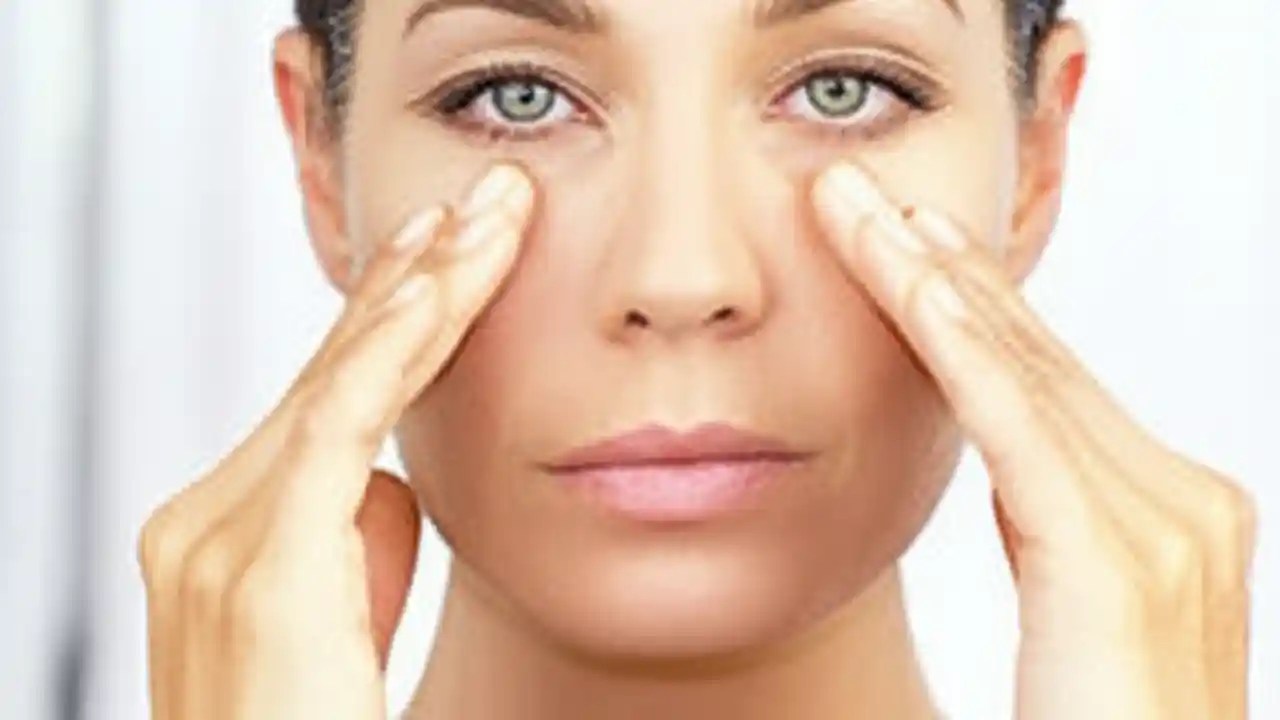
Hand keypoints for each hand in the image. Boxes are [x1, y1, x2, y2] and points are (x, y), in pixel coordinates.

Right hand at [136, 163, 535, 719]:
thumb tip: (385, 478)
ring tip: (490, 216)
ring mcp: (216, 537)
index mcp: (221, 526)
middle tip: (486, 199)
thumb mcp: (341, 617)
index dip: (391, 315)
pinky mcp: (257, 564)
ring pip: (339, 379)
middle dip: (415, 274)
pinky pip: (336, 429)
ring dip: (424, 289)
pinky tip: (445, 286)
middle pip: (329, 368)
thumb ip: (353, 540)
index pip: (321, 393)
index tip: (453, 248)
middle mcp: (203, 518)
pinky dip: (393, 349)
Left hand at [811, 162, 1256, 719]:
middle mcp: (1180, 501)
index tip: (902, 235)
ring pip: (1019, 372)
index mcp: (1164, 510)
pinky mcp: (1119, 564)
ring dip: (927, 278)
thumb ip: (1051, 532)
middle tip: (859, 191)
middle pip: (1032, 356)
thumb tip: (1008, 478)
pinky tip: (912, 283)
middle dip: (939, 263)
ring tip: (856, 208)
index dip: (968, 299)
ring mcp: (1164, 526)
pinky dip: (961, 349)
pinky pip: (1020, 430)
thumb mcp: (1069, 611)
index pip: (1045, 379)